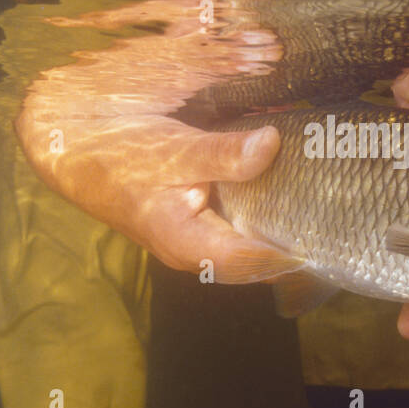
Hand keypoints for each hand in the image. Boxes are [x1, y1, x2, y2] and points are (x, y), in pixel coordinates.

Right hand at [13, 30, 301, 284]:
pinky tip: (282, 198)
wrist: (74, 149)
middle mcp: (192, 252)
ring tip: (318, 216)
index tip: (327, 239)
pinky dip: (258, 218)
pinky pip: (233, 232)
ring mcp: (190, 242)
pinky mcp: (190, 225)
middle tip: (333, 227)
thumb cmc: (120, 152)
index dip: (291, 254)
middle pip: (254, 263)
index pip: (252, 263)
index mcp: (188, 244)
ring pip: (244, 248)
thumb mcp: (173, 149)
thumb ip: (223, 153)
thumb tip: (270, 144)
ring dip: (276, 233)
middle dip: (290, 248)